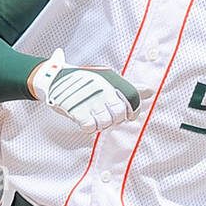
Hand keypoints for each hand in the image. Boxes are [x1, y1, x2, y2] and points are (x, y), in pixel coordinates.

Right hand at [29, 49, 152, 131]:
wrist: (55, 78)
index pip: (133, 101)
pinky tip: (84, 119)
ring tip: (93, 115)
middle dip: (114, 119)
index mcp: (112, 81)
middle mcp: (103, 89)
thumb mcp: (108, 79)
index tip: (126, 114)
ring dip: (100, 123)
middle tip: (104, 113)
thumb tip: (151, 91)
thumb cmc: (85, 80)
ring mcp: (90, 100)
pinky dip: (88, 127)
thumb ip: (129, 88)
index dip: (132, 112)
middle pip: (119, 115)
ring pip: (106, 124)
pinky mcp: (76, 110)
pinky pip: (90, 128)